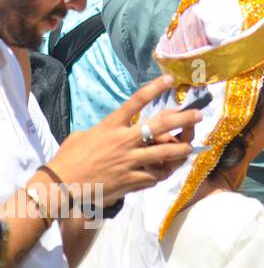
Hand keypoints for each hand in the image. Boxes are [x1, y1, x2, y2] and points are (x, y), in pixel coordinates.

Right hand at [50, 75, 198, 205]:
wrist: (60, 187)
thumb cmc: (68, 159)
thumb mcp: (83, 135)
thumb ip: (104, 128)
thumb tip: (118, 124)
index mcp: (110, 126)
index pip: (135, 102)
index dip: (154, 88)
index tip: (170, 79)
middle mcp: (123, 141)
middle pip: (160, 125)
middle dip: (183, 119)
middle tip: (198, 114)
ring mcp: (129, 161)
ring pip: (166, 152)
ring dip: (182, 149)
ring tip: (190, 147)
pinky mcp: (131, 180)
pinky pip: (154, 175)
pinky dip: (161, 173)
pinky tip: (165, 171)